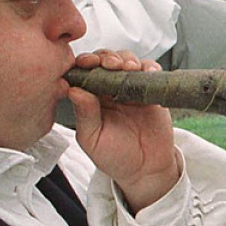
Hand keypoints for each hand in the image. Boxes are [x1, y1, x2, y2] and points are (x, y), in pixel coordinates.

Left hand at [66, 50, 180, 211]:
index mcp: (91, 98)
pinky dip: (149, 66)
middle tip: (109, 64)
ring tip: (127, 67)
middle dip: (106, 56)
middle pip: (105, 60)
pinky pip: (151, 71)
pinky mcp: (151, 91)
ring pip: (127, 60)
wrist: (146, 169)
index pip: (84, 72)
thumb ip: (84, 114)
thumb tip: (73, 90)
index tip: (87, 63)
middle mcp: (110, 89)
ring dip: (126, 58)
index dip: (84, 63)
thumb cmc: (115, 156)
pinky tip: (146, 72)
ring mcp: (131, 88)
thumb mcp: (92, 139)